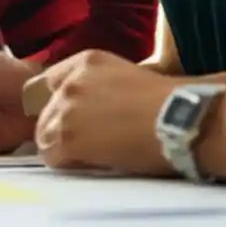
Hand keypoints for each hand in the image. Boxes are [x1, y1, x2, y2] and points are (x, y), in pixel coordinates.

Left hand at [33, 50, 177, 174]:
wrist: (181, 118)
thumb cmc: (168, 101)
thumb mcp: (126, 75)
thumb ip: (100, 85)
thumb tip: (93, 107)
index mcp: (85, 62)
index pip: (48, 82)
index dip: (58, 103)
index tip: (71, 117)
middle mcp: (70, 82)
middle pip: (44, 111)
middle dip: (60, 127)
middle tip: (86, 141)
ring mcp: (66, 110)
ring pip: (44, 135)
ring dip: (62, 146)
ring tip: (89, 155)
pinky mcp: (69, 138)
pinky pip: (52, 157)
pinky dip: (67, 164)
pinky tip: (91, 163)